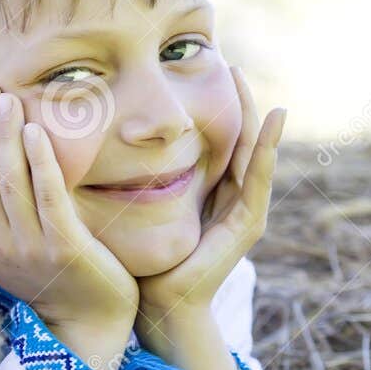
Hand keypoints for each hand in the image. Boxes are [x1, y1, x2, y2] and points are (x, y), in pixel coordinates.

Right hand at [0, 81, 138, 346]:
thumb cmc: (59, 282)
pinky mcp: (62, 246)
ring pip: (8, 180)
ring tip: (7, 99)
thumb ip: (4, 217)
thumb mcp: (18, 251)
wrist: (89, 327)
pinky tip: (35, 130)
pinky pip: (46, 195)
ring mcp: (28, 247)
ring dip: (6, 135)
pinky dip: (39, 160)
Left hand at [136, 65, 282, 337]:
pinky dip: (269, 148)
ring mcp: (244, 210)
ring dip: (253, 114)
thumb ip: (132, 180)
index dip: (211, 110)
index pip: (213, 142)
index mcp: (204, 193)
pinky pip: (261, 177)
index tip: (200, 72)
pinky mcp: (249, 223)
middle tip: (229, 63)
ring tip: (246, 81)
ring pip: (253, 151)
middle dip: (236, 103)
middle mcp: (229, 198)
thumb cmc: (142, 262)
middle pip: (237, 140)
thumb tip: (97, 143)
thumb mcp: (137, 208)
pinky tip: (273, 120)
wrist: (160, 306)